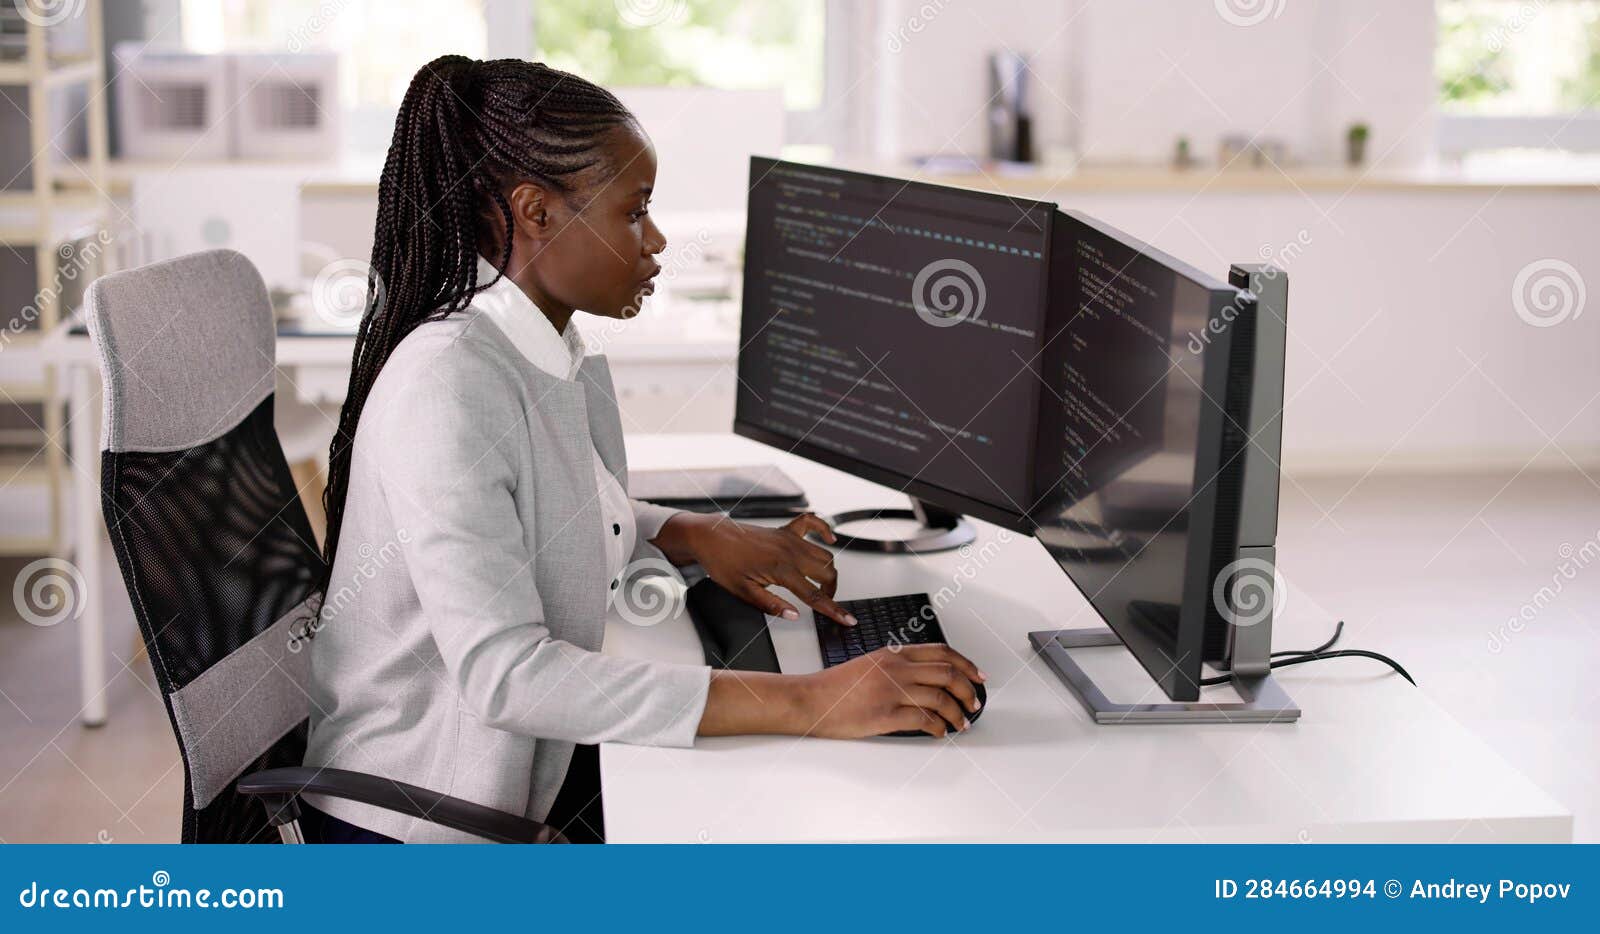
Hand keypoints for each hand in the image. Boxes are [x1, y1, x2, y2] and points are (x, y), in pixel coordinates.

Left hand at [668, 512, 853, 625]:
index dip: (834, 610)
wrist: (710, 537)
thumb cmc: (723, 563)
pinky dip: (825, 530)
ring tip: (821, 584)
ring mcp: (790, 538)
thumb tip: (794, 615)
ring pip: (824, 554)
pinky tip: (829, 539)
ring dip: (829, 570)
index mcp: (781, 569)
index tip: (848, 619)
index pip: (814, 595)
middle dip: (832, 591)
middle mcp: (790, 551)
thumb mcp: (743, 592)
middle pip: (827, 573)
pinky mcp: (786, 530)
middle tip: (826, 603)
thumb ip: (770, 605)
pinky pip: (813, 523)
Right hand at [801, 644, 986, 737]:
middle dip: (968, 690)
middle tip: (974, 703)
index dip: (966, 664)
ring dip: (957, 712)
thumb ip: (898, 666)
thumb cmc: (836, 686)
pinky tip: (939, 732)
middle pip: (947, 673)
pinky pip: (924, 720)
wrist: (810, 699)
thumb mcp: (870, 664)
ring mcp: (891, 691)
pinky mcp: (885, 715)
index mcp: (893, 654)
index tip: (978, 676)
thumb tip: (926, 679)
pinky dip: (938, 728)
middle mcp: (896, 669)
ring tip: (960, 723)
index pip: (941, 652)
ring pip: (940, 697)